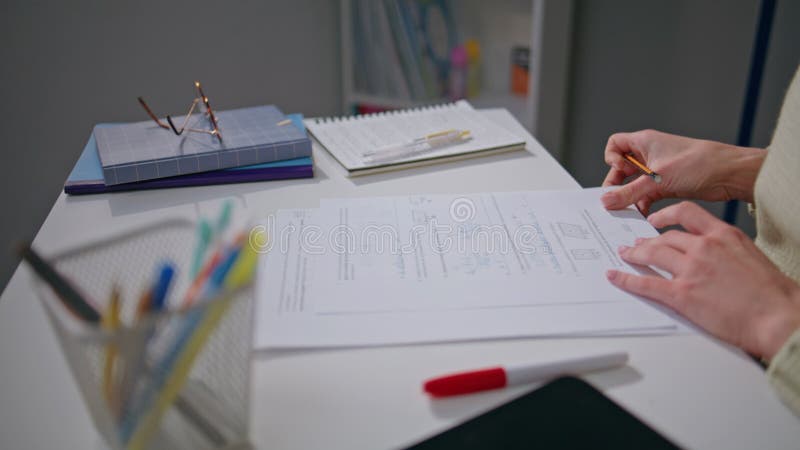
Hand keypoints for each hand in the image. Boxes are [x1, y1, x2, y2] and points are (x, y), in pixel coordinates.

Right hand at [601, 130, 763, 214]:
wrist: (729, 174)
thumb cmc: (699, 163)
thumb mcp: (657, 179)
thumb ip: (629, 192)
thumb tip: (606, 200)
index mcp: (644, 142)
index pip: (615, 144)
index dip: (611, 158)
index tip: (619, 171)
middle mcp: (649, 155)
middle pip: (621, 169)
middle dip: (617, 185)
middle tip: (615, 200)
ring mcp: (657, 171)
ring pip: (633, 184)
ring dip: (629, 198)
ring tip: (628, 211)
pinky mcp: (666, 185)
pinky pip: (646, 195)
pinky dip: (642, 205)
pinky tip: (643, 215)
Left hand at [606, 201, 799, 359]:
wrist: (778, 316)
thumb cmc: (772, 293)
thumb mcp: (751, 256)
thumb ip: (728, 249)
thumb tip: (715, 253)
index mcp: (723, 235)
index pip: (686, 214)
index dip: (666, 215)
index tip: (656, 220)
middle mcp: (704, 248)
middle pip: (665, 237)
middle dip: (647, 241)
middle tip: (636, 245)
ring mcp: (691, 270)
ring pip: (653, 254)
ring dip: (635, 254)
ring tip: (626, 255)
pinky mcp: (682, 294)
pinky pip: (647, 283)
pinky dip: (627, 279)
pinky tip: (616, 276)